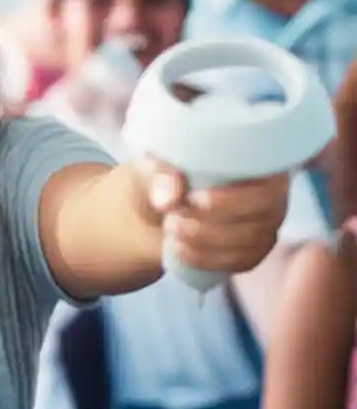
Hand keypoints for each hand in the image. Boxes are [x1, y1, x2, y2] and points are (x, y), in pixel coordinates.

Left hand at [143, 158, 290, 273]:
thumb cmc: (160, 173)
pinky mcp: (252, 250)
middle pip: (264, 215)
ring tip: (170, 229)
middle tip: (172, 219)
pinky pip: (242, 261)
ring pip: (252, 241)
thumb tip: (170, 199)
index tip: (194, 199)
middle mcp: (271, 191)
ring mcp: (265, 224)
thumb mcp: (152, 165)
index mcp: (257, 160)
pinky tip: (179, 249)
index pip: (268, 182)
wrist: (150, 205)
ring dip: (208, 241)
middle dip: (216, 223)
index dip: (235, 197)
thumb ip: (159, 174)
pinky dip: (209, 259)